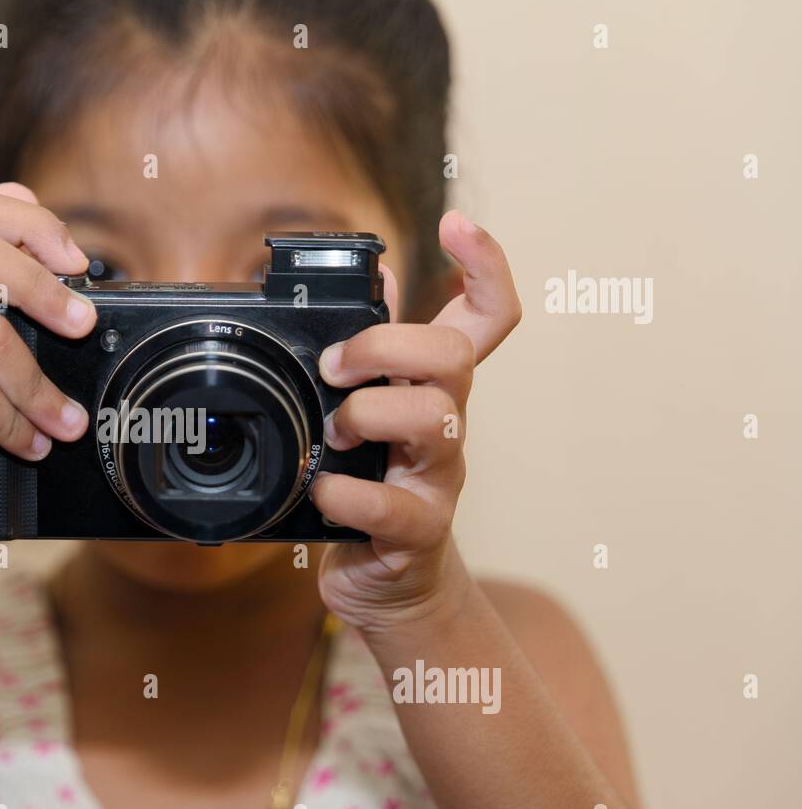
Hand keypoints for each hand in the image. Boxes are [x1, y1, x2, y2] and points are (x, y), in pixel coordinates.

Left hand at [313, 210, 521, 635]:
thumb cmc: (377, 489)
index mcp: (434, 389)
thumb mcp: (374, 413)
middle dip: (387, 347)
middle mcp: (446, 426)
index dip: (485, 264)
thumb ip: (375, 351)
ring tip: (334, 435)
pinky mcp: (417, 532)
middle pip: (454, 356)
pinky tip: (322, 491)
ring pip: (434, 420)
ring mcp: (438, 479)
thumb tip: (375, 278)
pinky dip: (346, 494)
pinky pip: (390, 505)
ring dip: (368, 415)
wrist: (391, 585)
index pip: (488, 316)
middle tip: (336, 369)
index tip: (456, 223)